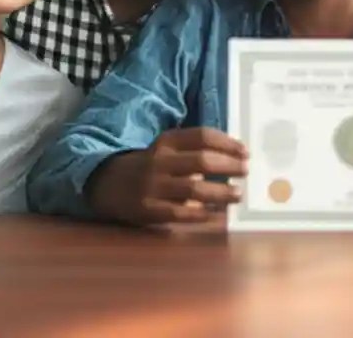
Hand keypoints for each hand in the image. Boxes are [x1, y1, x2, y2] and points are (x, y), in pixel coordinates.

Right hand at [88, 128, 247, 225]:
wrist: (106, 184)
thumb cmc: (149, 166)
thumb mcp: (166, 150)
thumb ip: (193, 150)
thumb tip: (234, 158)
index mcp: (166, 142)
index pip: (202, 136)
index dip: (227, 143)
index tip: (245, 151)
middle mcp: (160, 161)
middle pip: (201, 161)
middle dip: (229, 166)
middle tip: (246, 171)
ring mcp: (153, 186)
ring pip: (194, 189)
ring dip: (220, 193)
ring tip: (238, 194)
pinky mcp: (148, 209)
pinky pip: (180, 213)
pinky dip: (201, 215)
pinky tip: (216, 215)